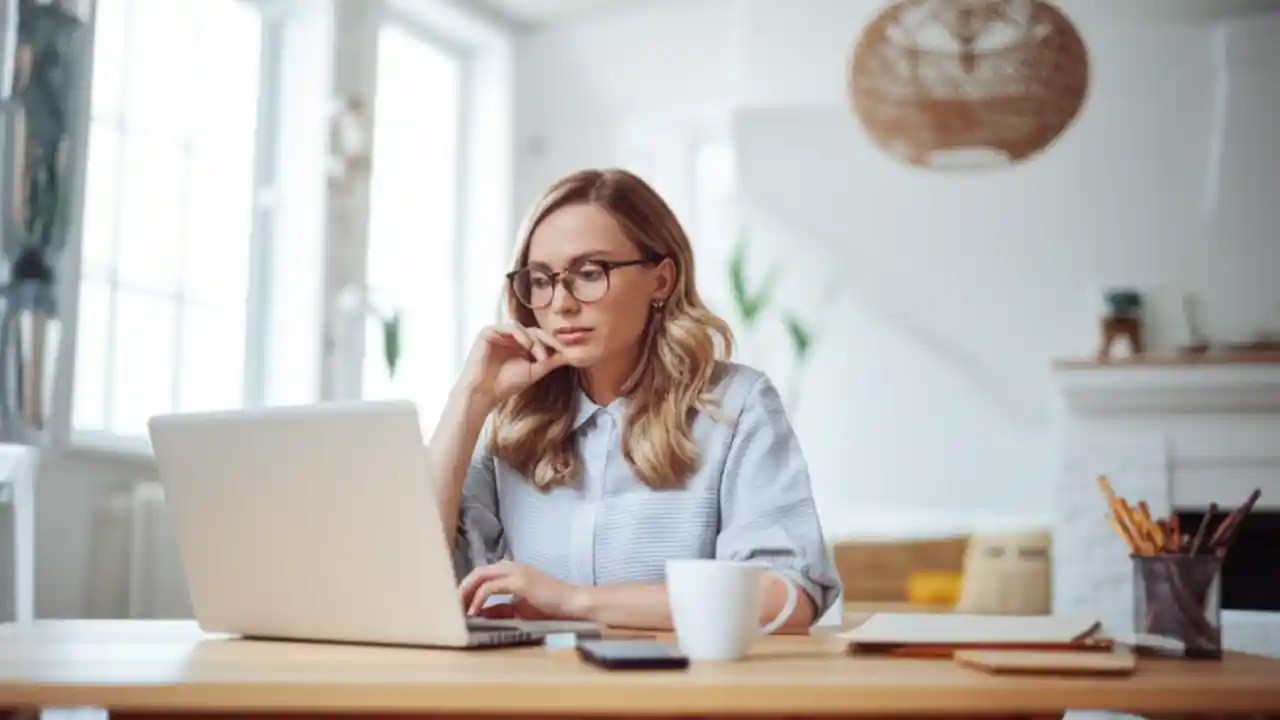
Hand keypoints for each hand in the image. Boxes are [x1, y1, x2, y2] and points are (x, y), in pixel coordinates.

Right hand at [459, 324, 568, 407]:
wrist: (484, 393)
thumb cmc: (506, 385)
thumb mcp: (535, 371)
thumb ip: (550, 361)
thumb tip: (571, 354)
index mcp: (520, 346)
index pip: (540, 338)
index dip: (554, 343)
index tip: (567, 351)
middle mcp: (509, 338)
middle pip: (534, 331)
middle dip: (547, 341)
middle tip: (557, 353)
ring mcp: (499, 334)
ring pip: (524, 328)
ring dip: (536, 341)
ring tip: (541, 357)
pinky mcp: (488, 332)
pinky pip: (509, 327)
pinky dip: (522, 335)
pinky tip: (527, 347)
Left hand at [459, 560, 585, 619]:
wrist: (572, 604)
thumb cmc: (549, 607)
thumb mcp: (519, 609)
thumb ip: (499, 610)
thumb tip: (478, 615)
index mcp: (511, 570)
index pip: (481, 574)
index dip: (467, 588)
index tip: (456, 605)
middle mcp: (511, 566)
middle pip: (477, 572)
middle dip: (461, 589)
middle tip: (451, 606)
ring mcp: (515, 571)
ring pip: (480, 575)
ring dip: (466, 592)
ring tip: (457, 609)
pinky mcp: (519, 581)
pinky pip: (491, 587)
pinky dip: (479, 599)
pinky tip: (474, 612)